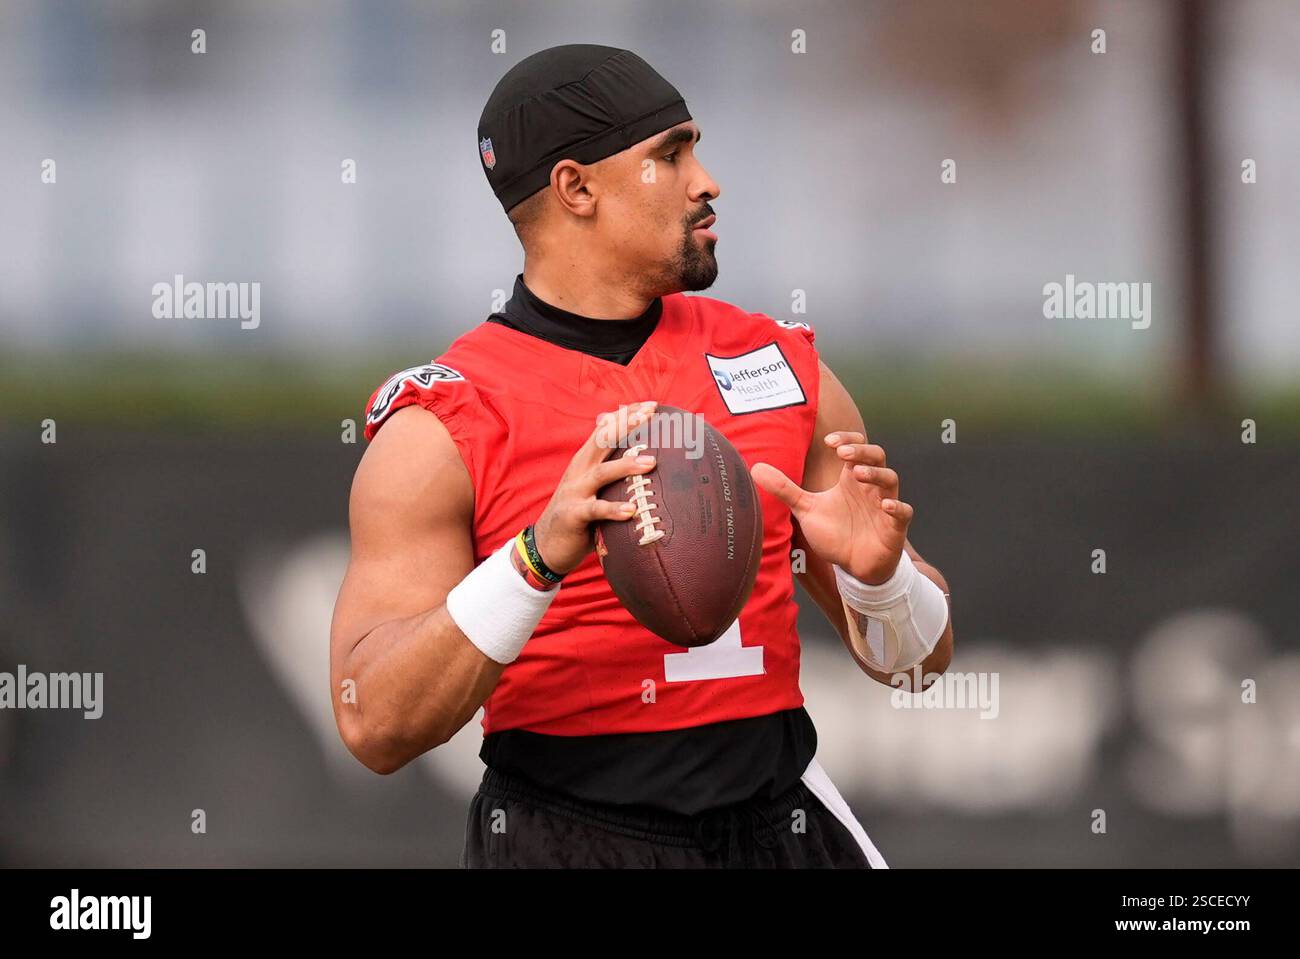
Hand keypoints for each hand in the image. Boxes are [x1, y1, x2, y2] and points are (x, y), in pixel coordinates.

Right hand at [532, 401, 658, 575]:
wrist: (546, 545)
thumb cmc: (579, 516)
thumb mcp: (594, 488)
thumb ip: (612, 473)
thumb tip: (646, 461)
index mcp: (584, 461)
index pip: (605, 430)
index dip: (626, 415)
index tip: (651, 404)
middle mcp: (579, 471)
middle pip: (602, 441)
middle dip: (626, 425)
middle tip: (649, 414)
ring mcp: (575, 492)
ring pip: (602, 473)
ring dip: (627, 466)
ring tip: (651, 463)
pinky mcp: (573, 515)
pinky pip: (595, 510)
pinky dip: (613, 508)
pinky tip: (631, 510)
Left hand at [751, 431, 912, 584]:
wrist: (854, 568)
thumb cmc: (836, 534)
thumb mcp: (806, 509)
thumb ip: (784, 489)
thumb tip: (755, 468)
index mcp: (851, 479)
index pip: (856, 446)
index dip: (847, 439)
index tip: (829, 441)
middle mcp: (870, 487)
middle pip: (876, 456)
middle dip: (862, 451)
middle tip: (842, 452)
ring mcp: (884, 505)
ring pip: (891, 479)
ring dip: (876, 473)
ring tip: (857, 473)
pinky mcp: (895, 527)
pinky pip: (904, 512)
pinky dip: (898, 507)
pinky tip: (886, 505)